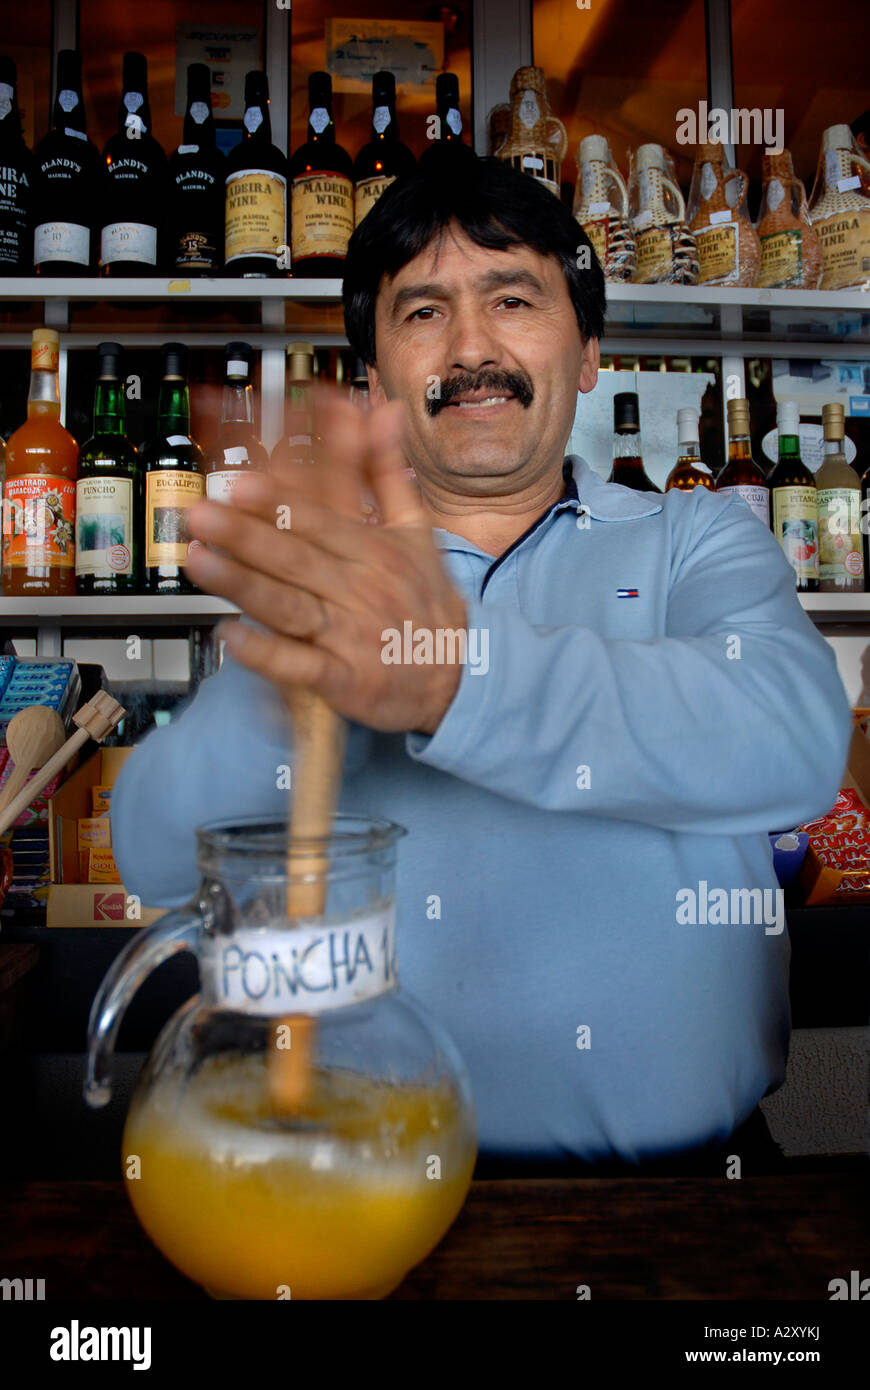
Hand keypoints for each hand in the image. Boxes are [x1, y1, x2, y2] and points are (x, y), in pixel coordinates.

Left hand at [185, 386, 467, 734]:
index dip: (278, 501)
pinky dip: (266, 653)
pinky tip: (231, 636)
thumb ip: (387, 473)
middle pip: (295, 559)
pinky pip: (300, 665)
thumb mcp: (416, 532)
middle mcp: (360, 590)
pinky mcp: (343, 680)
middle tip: (202, 514)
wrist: (457, 676)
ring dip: (242, 584)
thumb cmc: (426, 602)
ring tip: (200, 562)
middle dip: (246, 536)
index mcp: (374, 551)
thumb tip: (382, 411)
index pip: (319, 520)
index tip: (239, 482)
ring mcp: (350, 637)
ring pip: (289, 606)